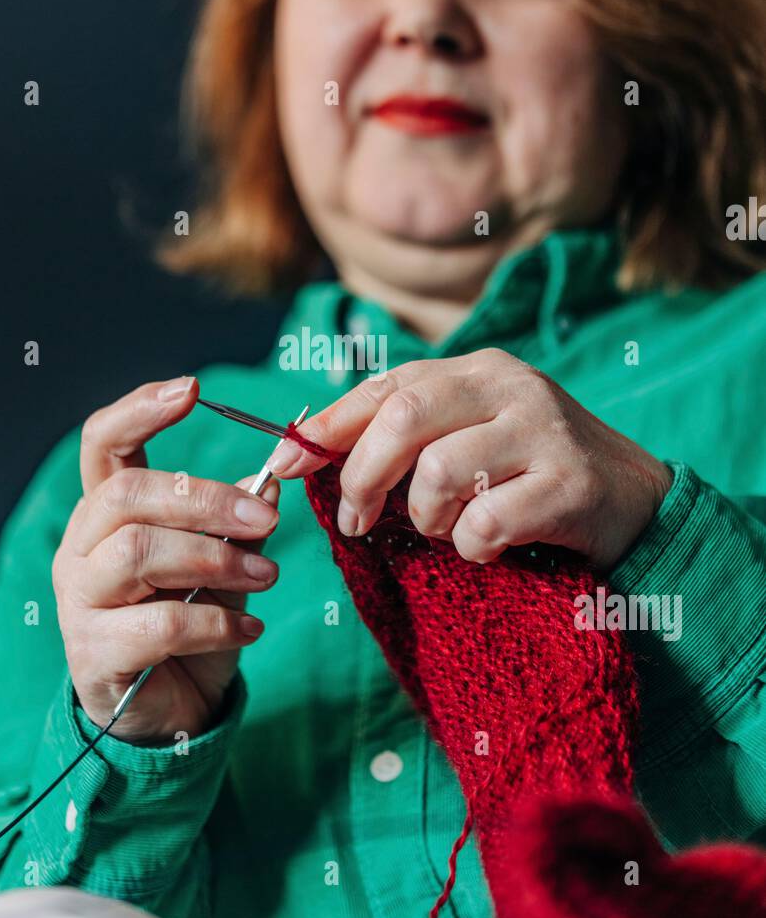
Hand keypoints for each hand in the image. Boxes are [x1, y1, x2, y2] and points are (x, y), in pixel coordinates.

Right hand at [51, 377, 280, 743]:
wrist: (169, 714)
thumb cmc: (191, 627)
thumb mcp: (222, 568)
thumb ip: (237, 526)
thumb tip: (276, 482)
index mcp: (106, 514)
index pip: (103, 443)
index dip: (140, 409)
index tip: (191, 388)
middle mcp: (80, 549)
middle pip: (128, 496)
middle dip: (205, 499)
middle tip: (266, 520)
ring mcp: (79, 601)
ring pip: (139, 553)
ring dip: (216, 558)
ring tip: (268, 576)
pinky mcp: (95, 653)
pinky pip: (160, 623)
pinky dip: (217, 622)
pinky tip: (250, 628)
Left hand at [268, 350, 672, 568]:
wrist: (636, 502)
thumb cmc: (530, 474)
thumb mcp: (470, 436)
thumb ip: (406, 435)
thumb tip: (310, 447)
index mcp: (477, 370)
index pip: (384, 387)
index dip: (327, 429)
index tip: (281, 465)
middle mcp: (510, 387)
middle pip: (403, 418)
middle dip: (361, 476)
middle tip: (355, 520)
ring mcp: (544, 431)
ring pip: (439, 472)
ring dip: (425, 518)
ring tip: (445, 530)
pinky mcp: (569, 484)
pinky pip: (486, 520)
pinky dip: (470, 545)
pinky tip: (487, 547)